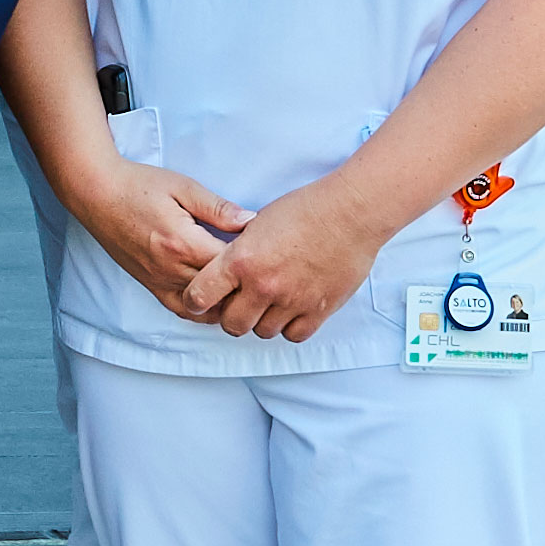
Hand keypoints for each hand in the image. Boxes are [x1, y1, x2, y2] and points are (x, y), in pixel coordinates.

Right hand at [59, 155, 251, 318]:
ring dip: (227, 303)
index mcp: (182, 242)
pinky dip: (203, 311)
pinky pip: (182, 310)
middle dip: (246, 286)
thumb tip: (252, 220)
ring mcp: (158, 280)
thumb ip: (218, 208)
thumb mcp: (183, 187)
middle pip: (221, 292)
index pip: (231, 266)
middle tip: (265, 275)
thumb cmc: (138, 185)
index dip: (254, 261)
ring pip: (205, 308)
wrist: (95, 193)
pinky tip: (218, 301)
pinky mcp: (149, 284)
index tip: (269, 252)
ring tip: (245, 291)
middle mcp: (170, 268)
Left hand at [177, 179, 385, 342]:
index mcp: (240, 260)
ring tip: (269, 304)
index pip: (199, 296)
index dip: (195, 301)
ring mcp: (292, 300)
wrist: (349, 213)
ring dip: (262, 321)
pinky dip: (290, 327)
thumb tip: (222, 267)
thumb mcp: (254, 223)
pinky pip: (294, 335)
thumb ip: (237, 251)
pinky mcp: (319, 309)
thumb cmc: (304, 210)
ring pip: (262, 331)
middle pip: (231, 324)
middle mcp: (263, 285)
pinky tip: (291, 311)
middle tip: (239, 305)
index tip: (200, 300)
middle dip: (231, 316)